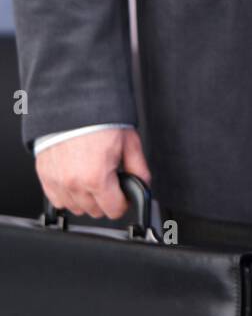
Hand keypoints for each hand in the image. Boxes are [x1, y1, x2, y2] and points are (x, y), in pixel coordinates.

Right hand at [35, 127, 151, 220]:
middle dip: (106, 199)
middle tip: (109, 181)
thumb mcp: (129, 141)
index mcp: (97, 177)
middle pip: (95, 211)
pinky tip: (77, 179)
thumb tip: (143, 184)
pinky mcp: (45, 176)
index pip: (113, 210)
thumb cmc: (99, 119)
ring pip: (76, 208)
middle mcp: (75, 183)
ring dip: (86, 199)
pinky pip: (58, 200)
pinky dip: (67, 194)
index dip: (123, 202)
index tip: (124, 194)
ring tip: (92, 177)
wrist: (72, 104)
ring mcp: (58, 182)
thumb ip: (138, 168)